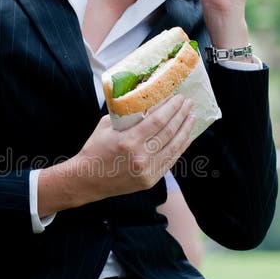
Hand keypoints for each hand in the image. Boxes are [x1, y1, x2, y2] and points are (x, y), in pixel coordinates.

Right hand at [37, 96, 195, 215]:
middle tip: (189, 103)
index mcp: (129, 141)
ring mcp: (147, 171)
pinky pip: (170, 161)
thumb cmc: (95, 150)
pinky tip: (185, 137)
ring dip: (185, 131)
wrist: (87, 180)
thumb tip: (143, 102)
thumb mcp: (107, 126)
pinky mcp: (150, 180)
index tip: (179, 97)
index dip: (172, 108)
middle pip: (169, 132)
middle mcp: (141, 157)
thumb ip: (126, 116)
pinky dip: (179, 148)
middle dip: (181, 115)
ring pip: (173, 148)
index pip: (158, 121)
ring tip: (192, 118)